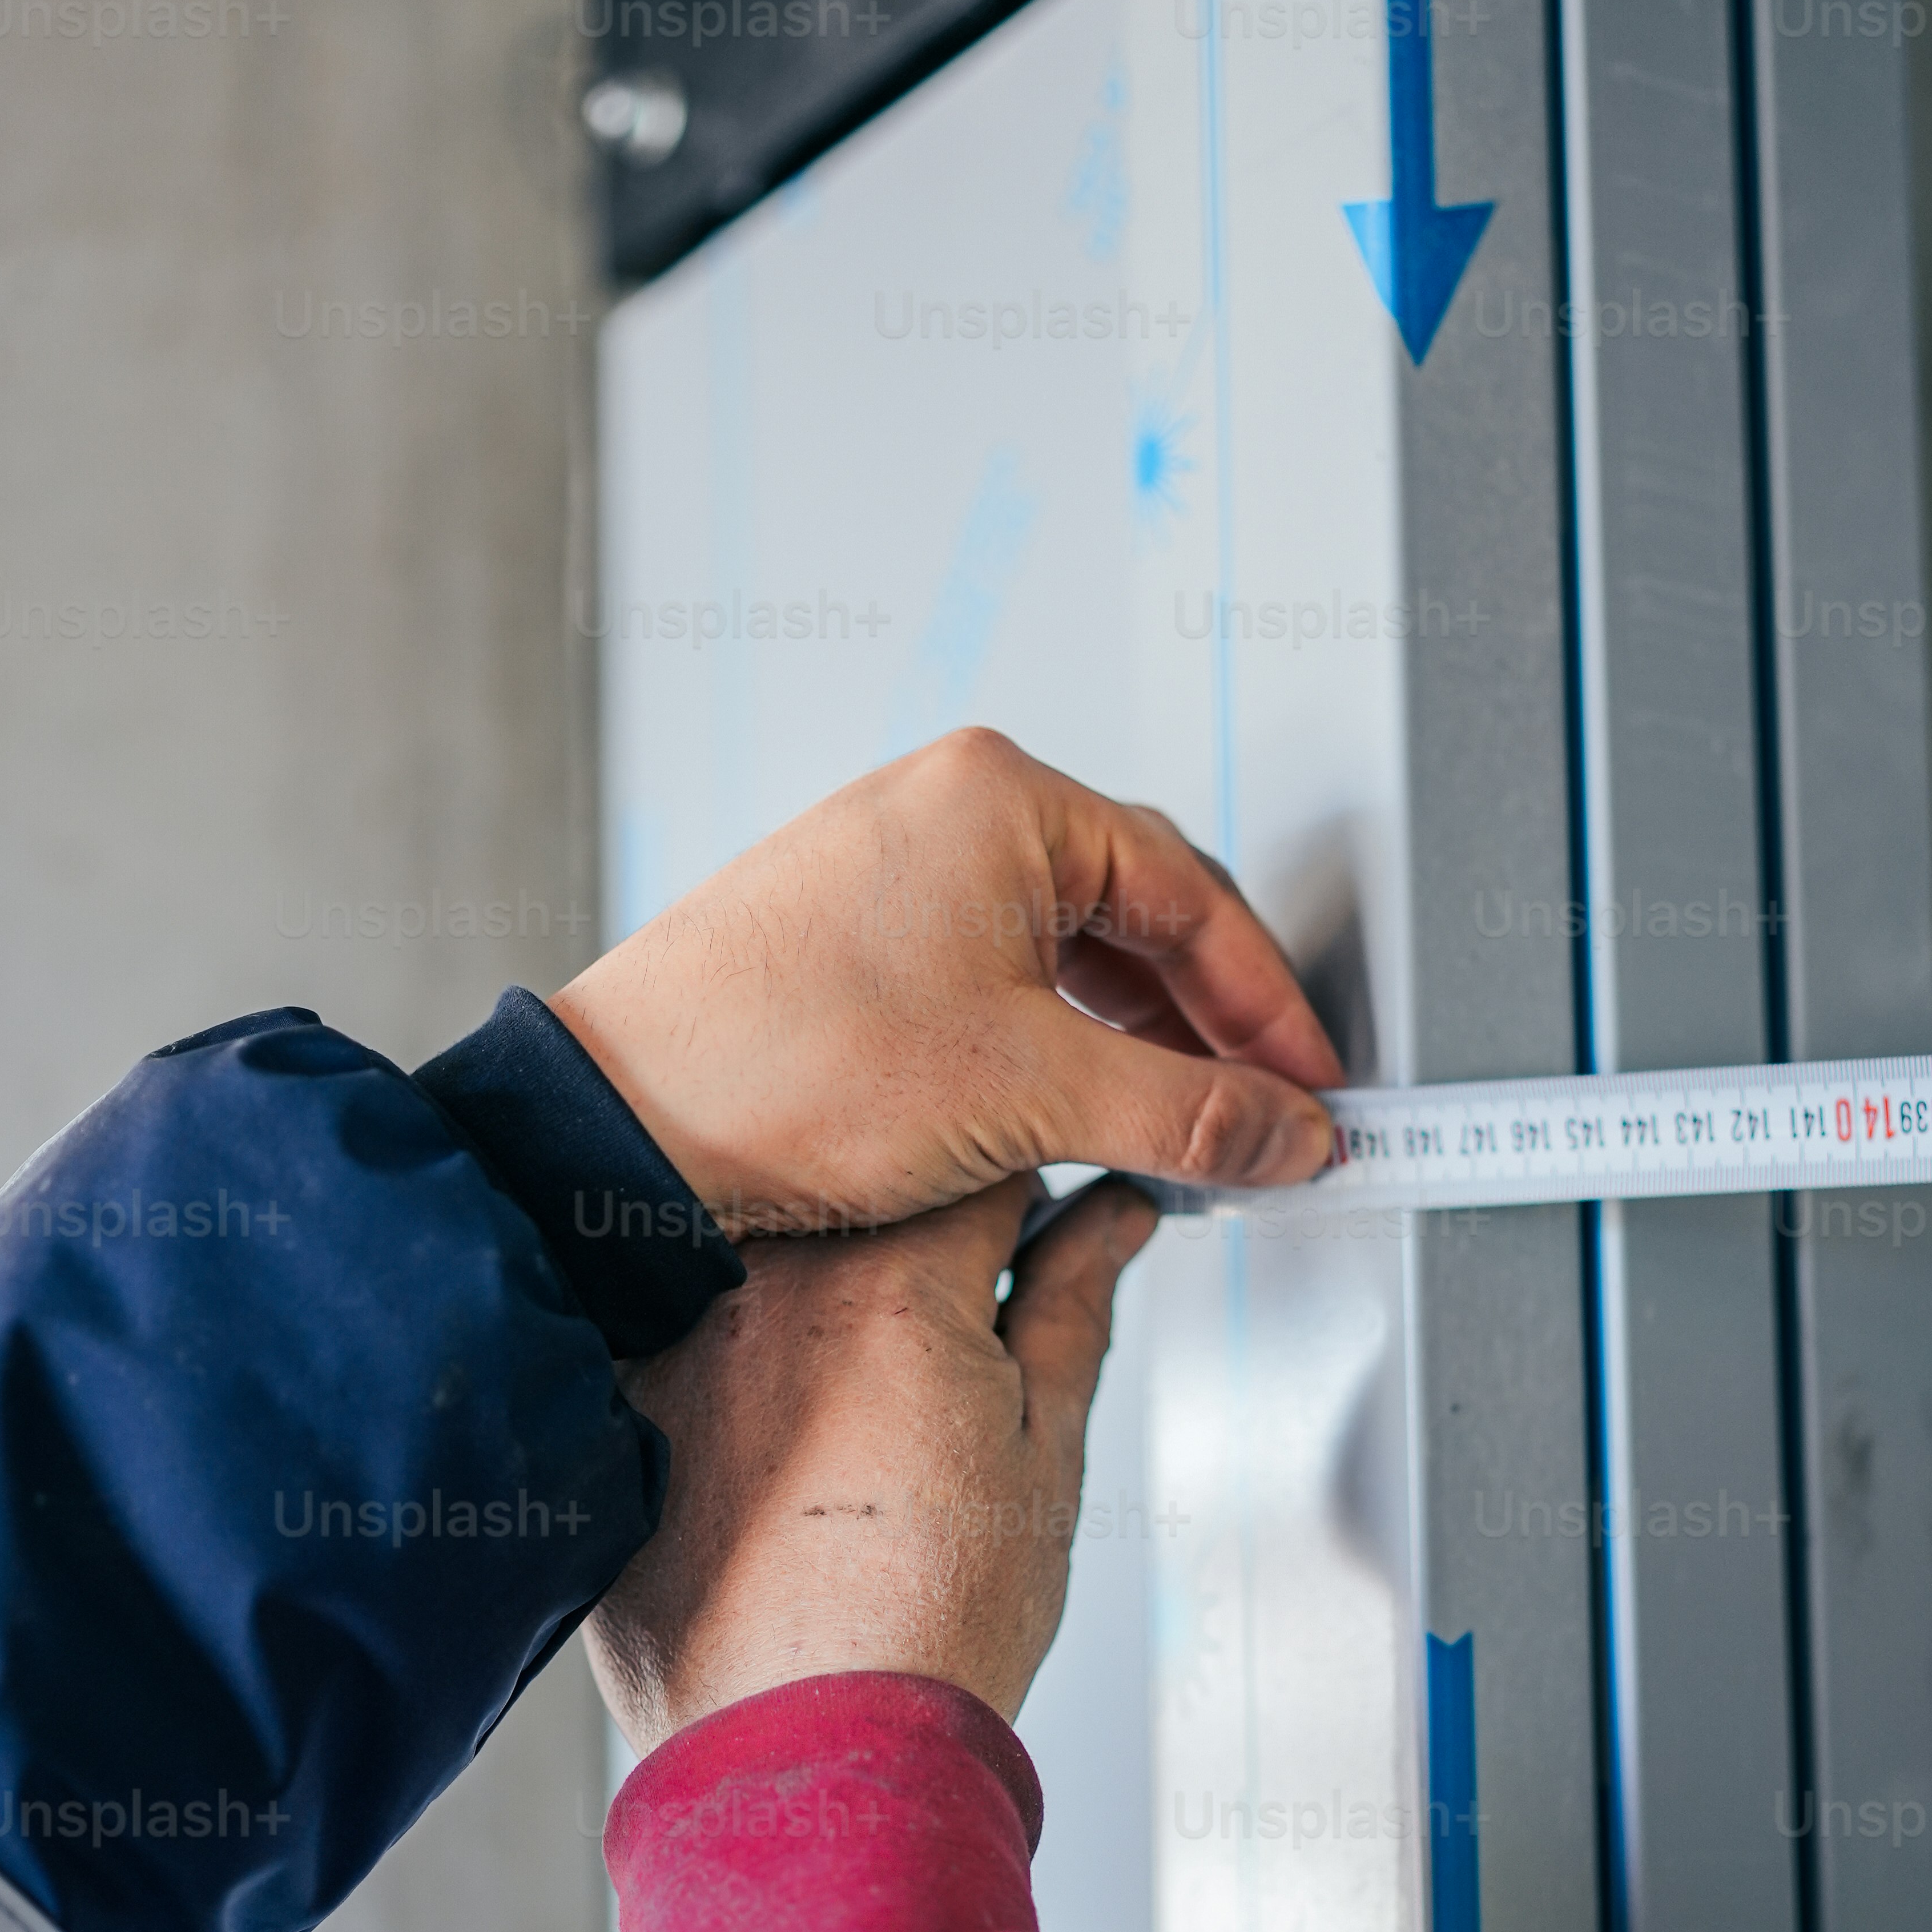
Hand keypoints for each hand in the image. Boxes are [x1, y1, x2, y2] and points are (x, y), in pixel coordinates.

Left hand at [548, 729, 1339, 1231]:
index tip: (1310, 1092)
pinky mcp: (856, 941)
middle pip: (1138, 916)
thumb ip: (1190, 1113)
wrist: (622, 1125)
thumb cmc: (782, 1065)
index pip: (1194, 895)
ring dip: (1137, 1044)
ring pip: (1069, 955)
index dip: (1269, 1009)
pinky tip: (1079, 1117)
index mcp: (1002, 797)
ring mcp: (895, 871)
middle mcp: (946, 811)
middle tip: (1260, 1119)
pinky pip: (999, 980)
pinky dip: (1059, 1047)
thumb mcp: (1032, 1093)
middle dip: (1210, 1027)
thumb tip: (1289, 1134)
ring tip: (1180, 1133)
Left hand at [585, 1174, 1159, 1746]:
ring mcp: (678, 1348)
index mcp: (889, 1288)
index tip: (1032, 1230)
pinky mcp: (620, 1414)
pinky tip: (776, 1448)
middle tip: (952, 1340)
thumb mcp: (1043, 1457)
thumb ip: (1072, 1311)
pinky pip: (687, 1339)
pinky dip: (734, 1360)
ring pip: (769, 1262)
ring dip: (818, 1294)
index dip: (1018, 1194)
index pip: (970, 1167)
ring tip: (860, 1412)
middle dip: (915, 1241)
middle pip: (858, 1202)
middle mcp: (765, 1292)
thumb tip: (1107, 1221)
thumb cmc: (933, 1632)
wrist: (814, 1764)